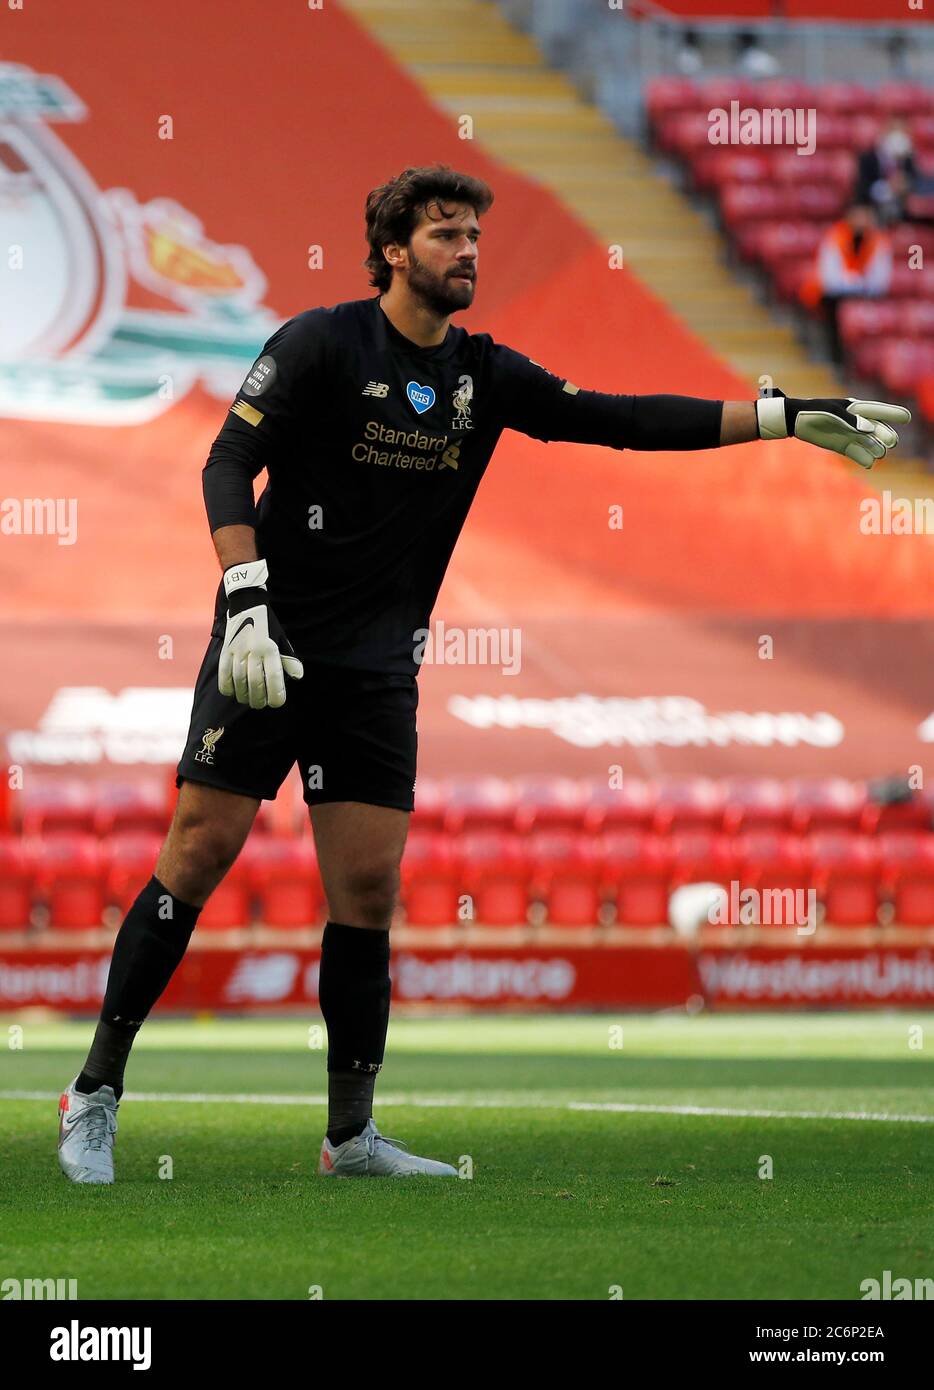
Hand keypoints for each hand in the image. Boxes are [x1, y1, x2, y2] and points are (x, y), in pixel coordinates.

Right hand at [217, 559, 303, 709]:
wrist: (247, 604)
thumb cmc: (268, 627)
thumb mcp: (282, 640)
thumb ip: (289, 660)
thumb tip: (298, 677)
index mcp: (271, 649)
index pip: (275, 678)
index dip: (276, 695)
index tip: (276, 703)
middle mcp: (254, 651)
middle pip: (256, 683)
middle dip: (259, 699)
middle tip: (261, 704)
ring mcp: (238, 651)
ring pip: (239, 681)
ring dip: (244, 696)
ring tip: (249, 700)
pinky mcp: (225, 650)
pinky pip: (224, 674)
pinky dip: (227, 687)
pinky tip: (232, 692)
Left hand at [756, 388, 911, 467]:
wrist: (795, 421)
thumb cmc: (813, 411)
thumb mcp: (831, 414)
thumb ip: (851, 421)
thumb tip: (870, 430)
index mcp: (855, 408)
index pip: (878, 411)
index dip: (892, 414)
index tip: (907, 417)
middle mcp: (856, 422)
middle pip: (877, 430)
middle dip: (885, 436)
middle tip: (891, 443)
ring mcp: (850, 434)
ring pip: (869, 443)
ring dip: (875, 448)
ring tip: (880, 454)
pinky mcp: (842, 446)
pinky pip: (857, 453)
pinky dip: (863, 458)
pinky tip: (868, 464)